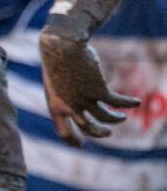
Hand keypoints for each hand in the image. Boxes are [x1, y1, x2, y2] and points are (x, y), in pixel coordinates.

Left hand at [38, 31, 137, 146]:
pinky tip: (135, 102)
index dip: (73, 140)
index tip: (81, 144)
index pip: (63, 132)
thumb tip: (78, 100)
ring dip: (116, 119)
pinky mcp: (98, 90)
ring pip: (105, 118)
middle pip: (88, 128)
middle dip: (100, 133)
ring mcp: (84, 100)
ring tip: (122, 117)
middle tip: (108, 133)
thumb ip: (65, 93)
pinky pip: (117, 102)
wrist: (61, 47)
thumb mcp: (56, 80)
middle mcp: (70, 107)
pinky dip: (127, 103)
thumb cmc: (56, 60)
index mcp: (55, 107)